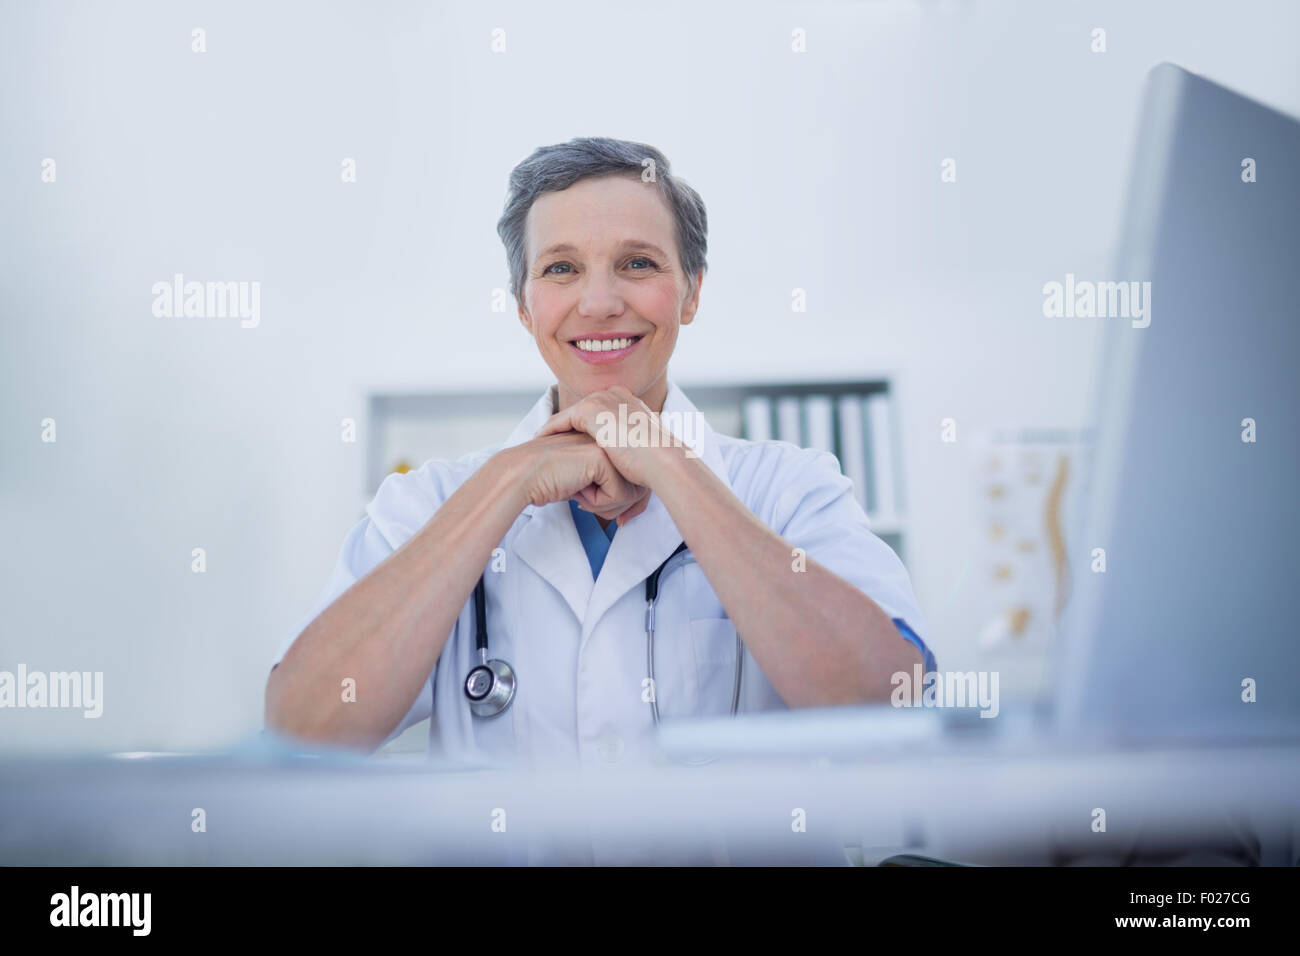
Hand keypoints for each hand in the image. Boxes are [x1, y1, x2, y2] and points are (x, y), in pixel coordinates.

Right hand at [509, 430, 650, 522]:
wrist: (523, 475)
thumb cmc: (550, 479)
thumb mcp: (587, 478)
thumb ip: (611, 482)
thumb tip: (636, 501)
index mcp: (610, 441)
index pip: (637, 477)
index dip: (632, 504)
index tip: (622, 518)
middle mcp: (612, 440)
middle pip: (639, 486)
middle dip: (618, 507)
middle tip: (589, 504)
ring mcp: (608, 446)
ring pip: (632, 492)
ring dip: (606, 506)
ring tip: (581, 496)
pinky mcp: (603, 458)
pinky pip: (618, 495)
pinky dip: (598, 503)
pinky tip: (578, 490)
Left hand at [532, 385, 686, 488]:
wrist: (663, 460)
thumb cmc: (657, 462)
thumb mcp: (643, 449)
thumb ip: (630, 447)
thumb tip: (625, 462)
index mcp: (629, 401)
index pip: (598, 412)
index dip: (583, 429)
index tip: (570, 442)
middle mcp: (615, 394)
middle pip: (582, 412)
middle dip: (567, 428)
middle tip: (550, 443)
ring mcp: (602, 399)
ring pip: (570, 416)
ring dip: (556, 430)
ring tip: (542, 444)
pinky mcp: (590, 409)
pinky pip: (561, 420)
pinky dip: (549, 431)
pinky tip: (541, 442)